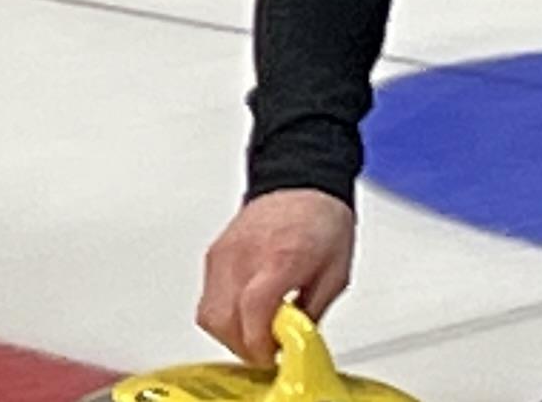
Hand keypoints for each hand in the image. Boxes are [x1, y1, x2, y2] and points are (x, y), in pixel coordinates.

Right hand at [195, 189, 355, 370]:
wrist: (301, 186)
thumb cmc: (321, 223)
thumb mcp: (335, 276)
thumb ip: (312, 313)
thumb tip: (296, 345)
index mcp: (280, 258)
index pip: (253, 310)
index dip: (260, 343)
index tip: (273, 355)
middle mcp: (244, 255)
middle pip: (222, 319)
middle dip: (245, 346)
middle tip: (267, 350)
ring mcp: (224, 255)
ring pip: (208, 314)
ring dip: (230, 333)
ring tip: (256, 333)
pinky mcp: (214, 255)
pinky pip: (207, 299)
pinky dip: (223, 315)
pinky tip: (245, 314)